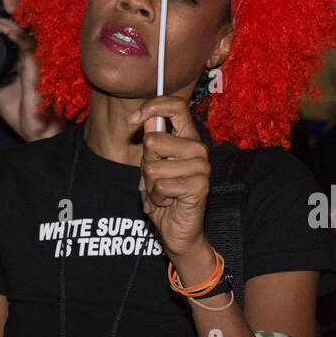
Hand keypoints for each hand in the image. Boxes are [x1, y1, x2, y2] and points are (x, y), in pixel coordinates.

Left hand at [0, 16, 65, 141]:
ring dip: (11, 27)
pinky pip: (29, 48)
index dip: (6, 30)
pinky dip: (18, 37)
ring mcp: (35, 65)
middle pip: (22, 36)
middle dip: (7, 24)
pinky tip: (7, 31)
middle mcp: (31, 63)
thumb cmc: (22, 116)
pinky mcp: (37, 70)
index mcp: (24, 67)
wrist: (34, 131)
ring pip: (26, 37)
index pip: (17, 41)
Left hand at [131, 96, 210, 261]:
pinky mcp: (200, 187)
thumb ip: (152, 142)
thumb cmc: (164, 195)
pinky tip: (167, 203)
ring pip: (153, 166)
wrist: (177, 230)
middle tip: (154, 179)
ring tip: (160, 193)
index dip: (153, 106)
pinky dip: (156, 198)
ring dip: (149, 185)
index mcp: (187, 138)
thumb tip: (148, 118)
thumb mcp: (150, 165)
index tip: (133, 119)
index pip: (176, 106)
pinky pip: (161, 185)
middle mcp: (198, 148)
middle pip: (154, 140)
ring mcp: (201, 167)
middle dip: (144, 163)